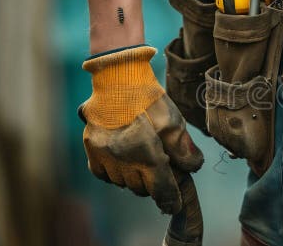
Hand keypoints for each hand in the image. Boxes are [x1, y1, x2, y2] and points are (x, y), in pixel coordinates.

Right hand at [79, 45, 203, 213]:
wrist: (118, 77)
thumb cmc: (148, 98)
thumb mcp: (174, 120)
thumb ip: (183, 149)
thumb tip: (191, 169)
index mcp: (146, 152)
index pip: (161, 189)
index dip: (170, 200)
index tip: (175, 205)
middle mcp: (122, 158)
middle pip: (142, 188)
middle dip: (154, 183)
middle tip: (162, 168)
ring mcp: (104, 155)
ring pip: (123, 183)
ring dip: (136, 178)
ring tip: (143, 160)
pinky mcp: (91, 149)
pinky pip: (105, 175)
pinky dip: (117, 173)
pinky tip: (126, 161)